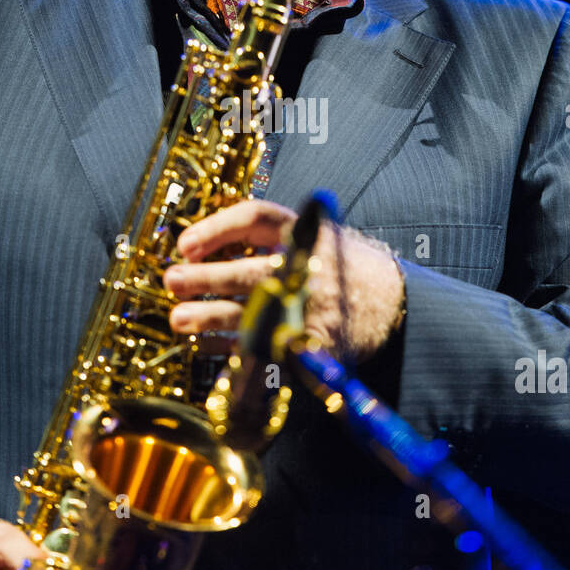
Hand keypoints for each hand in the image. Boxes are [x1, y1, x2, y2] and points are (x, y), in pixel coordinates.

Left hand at [163, 199, 404, 361]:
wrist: (396, 305)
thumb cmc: (344, 267)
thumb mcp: (318, 237)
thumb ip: (271, 238)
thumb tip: (202, 247)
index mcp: (307, 233)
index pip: (256, 219)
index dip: (216, 229)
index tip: (185, 243)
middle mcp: (309, 269)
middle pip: (247, 271)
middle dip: (205, 278)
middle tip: (173, 280)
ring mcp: (313, 310)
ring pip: (252, 315)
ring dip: (209, 317)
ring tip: (179, 318)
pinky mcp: (315, 346)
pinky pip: (267, 350)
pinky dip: (233, 349)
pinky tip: (208, 346)